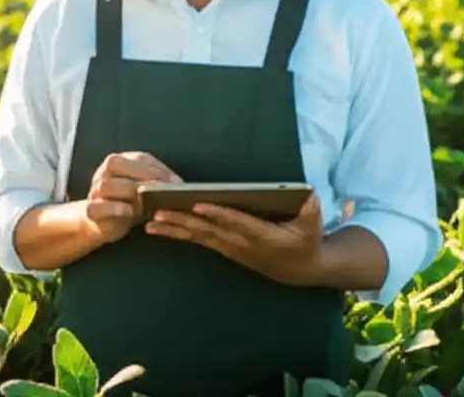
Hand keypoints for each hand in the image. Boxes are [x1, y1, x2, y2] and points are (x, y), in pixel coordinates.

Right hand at [83, 151, 181, 244]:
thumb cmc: (132, 201)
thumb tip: (179, 184)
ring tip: (144, 201)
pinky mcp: (92, 210)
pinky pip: (95, 207)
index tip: (171, 181)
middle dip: (139, 175)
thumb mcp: (146, 188)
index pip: (136, 158)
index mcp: (121, 162)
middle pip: (114, 163)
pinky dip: (112, 208)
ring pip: (105, 185)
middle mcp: (105, 172)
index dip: (154, 168)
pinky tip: (128, 211)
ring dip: (127, 191)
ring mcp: (95, 190)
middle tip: (159, 189)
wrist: (107, 221)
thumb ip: (160, 182)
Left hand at [146, 192, 324, 286]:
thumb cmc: (306, 241)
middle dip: (183, 221)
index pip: (236, 222)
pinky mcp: (224, 248)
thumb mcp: (313, 225)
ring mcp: (230, 247)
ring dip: (174, 229)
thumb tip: (309, 194)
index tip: (198, 204)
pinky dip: (178, 233)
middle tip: (159, 212)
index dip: (217, 214)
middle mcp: (241, 243)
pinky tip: (158, 228)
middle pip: (208, 230)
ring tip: (150, 222)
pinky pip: (198, 240)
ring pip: (199, 237)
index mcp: (261, 235)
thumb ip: (310, 210)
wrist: (300, 269)